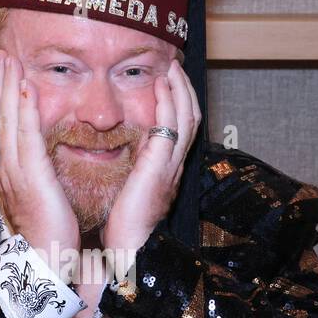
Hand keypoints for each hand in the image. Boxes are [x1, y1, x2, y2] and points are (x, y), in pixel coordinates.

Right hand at [0, 49, 78, 278]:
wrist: (45, 264)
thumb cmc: (46, 235)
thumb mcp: (34, 197)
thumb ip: (31, 173)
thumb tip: (32, 156)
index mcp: (3, 173)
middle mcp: (2, 169)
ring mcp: (14, 172)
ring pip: (4, 120)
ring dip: (6, 85)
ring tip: (9, 58)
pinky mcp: (32, 178)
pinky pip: (26, 136)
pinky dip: (25, 108)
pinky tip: (27, 86)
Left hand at [102, 57, 200, 269]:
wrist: (130, 250)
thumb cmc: (126, 229)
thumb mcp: (134, 192)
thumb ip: (137, 171)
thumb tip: (131, 155)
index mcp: (168, 171)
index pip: (182, 129)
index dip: (179, 104)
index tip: (169, 83)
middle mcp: (175, 165)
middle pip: (191, 118)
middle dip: (185, 90)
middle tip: (175, 67)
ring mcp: (171, 165)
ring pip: (186, 117)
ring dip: (179, 89)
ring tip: (171, 68)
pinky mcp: (160, 166)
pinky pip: (169, 126)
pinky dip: (167, 102)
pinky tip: (160, 85)